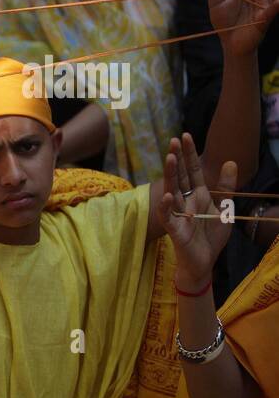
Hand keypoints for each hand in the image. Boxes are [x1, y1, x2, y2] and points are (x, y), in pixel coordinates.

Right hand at [158, 133, 233, 288]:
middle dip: (177, 158)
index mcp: (198, 195)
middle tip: (174, 140)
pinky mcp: (175, 229)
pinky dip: (167, 207)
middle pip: (180, 176)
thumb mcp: (225, 208)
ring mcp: (178, 214)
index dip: (189, 154)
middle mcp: (186, 201)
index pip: (191, 171)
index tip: (185, 136)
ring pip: (172, 191)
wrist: (204, 261)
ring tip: (169, 158)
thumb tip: (229, 162)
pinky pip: (169, 217)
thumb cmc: (211, 236)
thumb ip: (226, 187)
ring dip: (170, 175)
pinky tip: (168, 196)